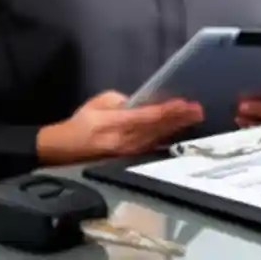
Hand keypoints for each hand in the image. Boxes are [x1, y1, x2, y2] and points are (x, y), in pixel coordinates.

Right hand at [36, 91, 202, 164]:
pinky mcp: (128, 158)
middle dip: (178, 119)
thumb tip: (141, 103)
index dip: (165, 111)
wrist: (62, 150)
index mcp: (111, 124)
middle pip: (155, 129)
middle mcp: (122, 141)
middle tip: (198, 110)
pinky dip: (166, 138)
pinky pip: (151, 146)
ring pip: (156, 139)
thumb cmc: (80, 122)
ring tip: (194, 118)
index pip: (144, 117)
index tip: (183, 103)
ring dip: (176, 128)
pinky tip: (179, 131)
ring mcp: (126, 152)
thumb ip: (120, 102)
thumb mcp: (96, 104)